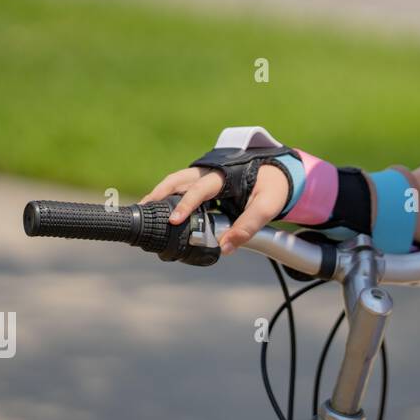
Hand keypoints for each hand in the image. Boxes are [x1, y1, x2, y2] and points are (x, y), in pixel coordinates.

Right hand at [138, 164, 288, 255]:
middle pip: (178, 180)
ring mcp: (204, 174)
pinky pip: (182, 187)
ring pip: (176, 182)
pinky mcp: (203, 181)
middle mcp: (210, 171)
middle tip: (143, 211)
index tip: (174, 221)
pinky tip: (160, 212)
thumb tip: (225, 248)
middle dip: (159, 194)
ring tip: (144, 211)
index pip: (199, 189)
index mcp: (224, 175)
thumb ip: (248, 227)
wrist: (276, 171)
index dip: (186, 204)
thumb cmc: (271, 187)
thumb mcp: (267, 206)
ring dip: (160, 194)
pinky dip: (169, 197)